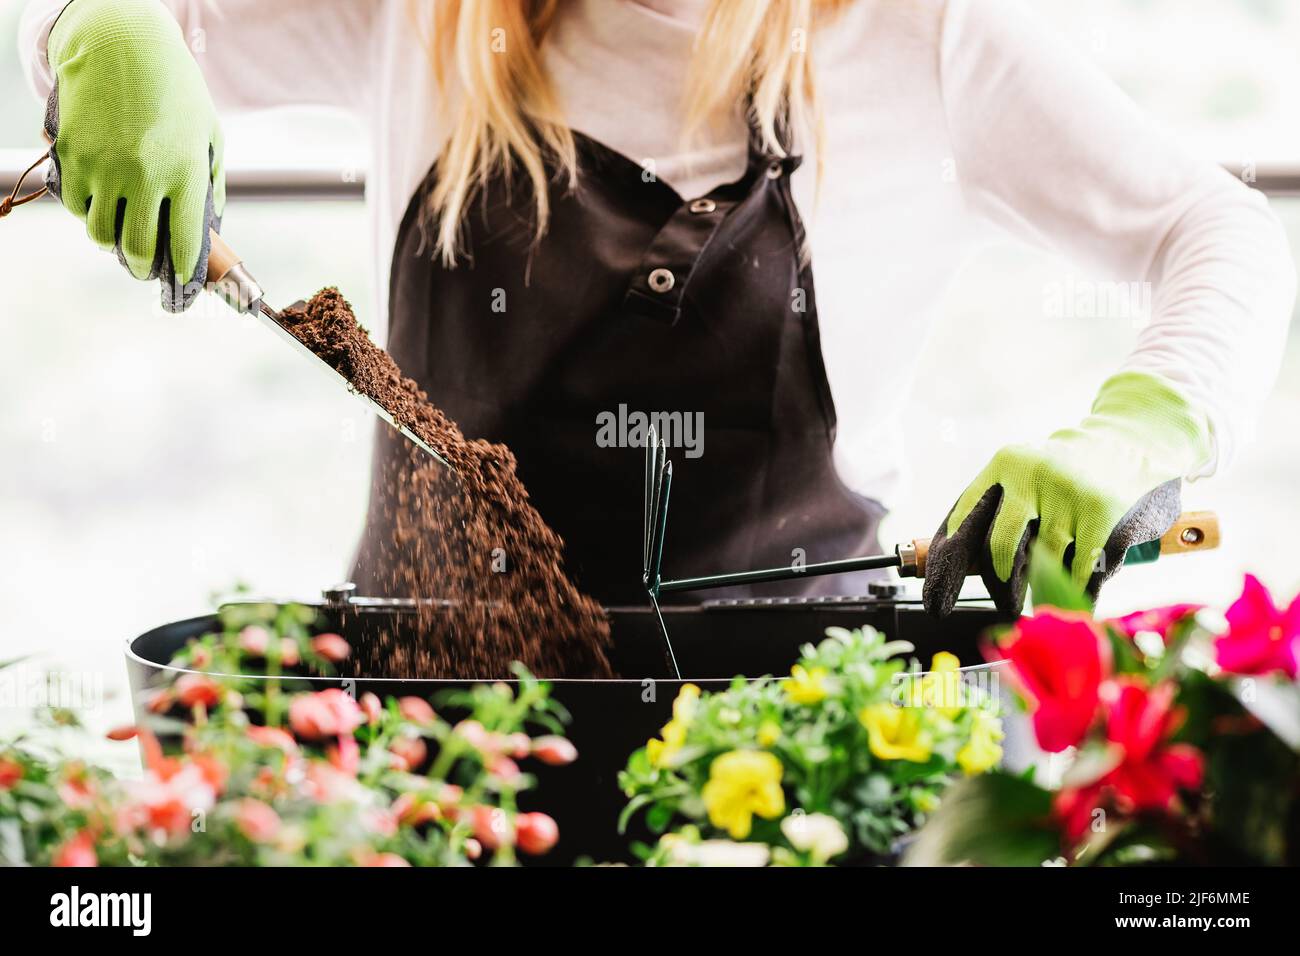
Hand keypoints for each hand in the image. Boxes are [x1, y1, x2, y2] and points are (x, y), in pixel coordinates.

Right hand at [44, 0, 224, 311]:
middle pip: (136, 248)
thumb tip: (210, 226)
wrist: (122, 43)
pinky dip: (87, 213)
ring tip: (121, 236)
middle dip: (141, 268)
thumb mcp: (209, 133)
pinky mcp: (73, 155)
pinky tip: (101, 204)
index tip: (184, 281)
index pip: (184, 242)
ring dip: (111, 243)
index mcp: (184, 172)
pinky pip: (76, 205)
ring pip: (99, 233)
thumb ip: (212, 183)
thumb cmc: (174, 87)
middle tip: (144, 269)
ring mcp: (103, 166)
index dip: (184, 270)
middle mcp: (143, 175)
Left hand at [923, 372, 1212, 616]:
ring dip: (1044, 587)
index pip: (965, 518)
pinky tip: (1076, 593)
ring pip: (1045, 563)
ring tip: (1045, 597)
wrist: (1131, 440)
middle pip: (1001, 547)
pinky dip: (1077, 588)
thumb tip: (964, 567)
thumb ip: (996, 509)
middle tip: (1005, 601)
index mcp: (1005, 465)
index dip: (951, 562)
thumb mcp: (1025, 473)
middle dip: (1002, 582)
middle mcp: (1032, 475)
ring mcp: (1068, 494)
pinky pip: (1080, 569)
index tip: (940, 598)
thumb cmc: (1065, 472)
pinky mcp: (1102, 514)